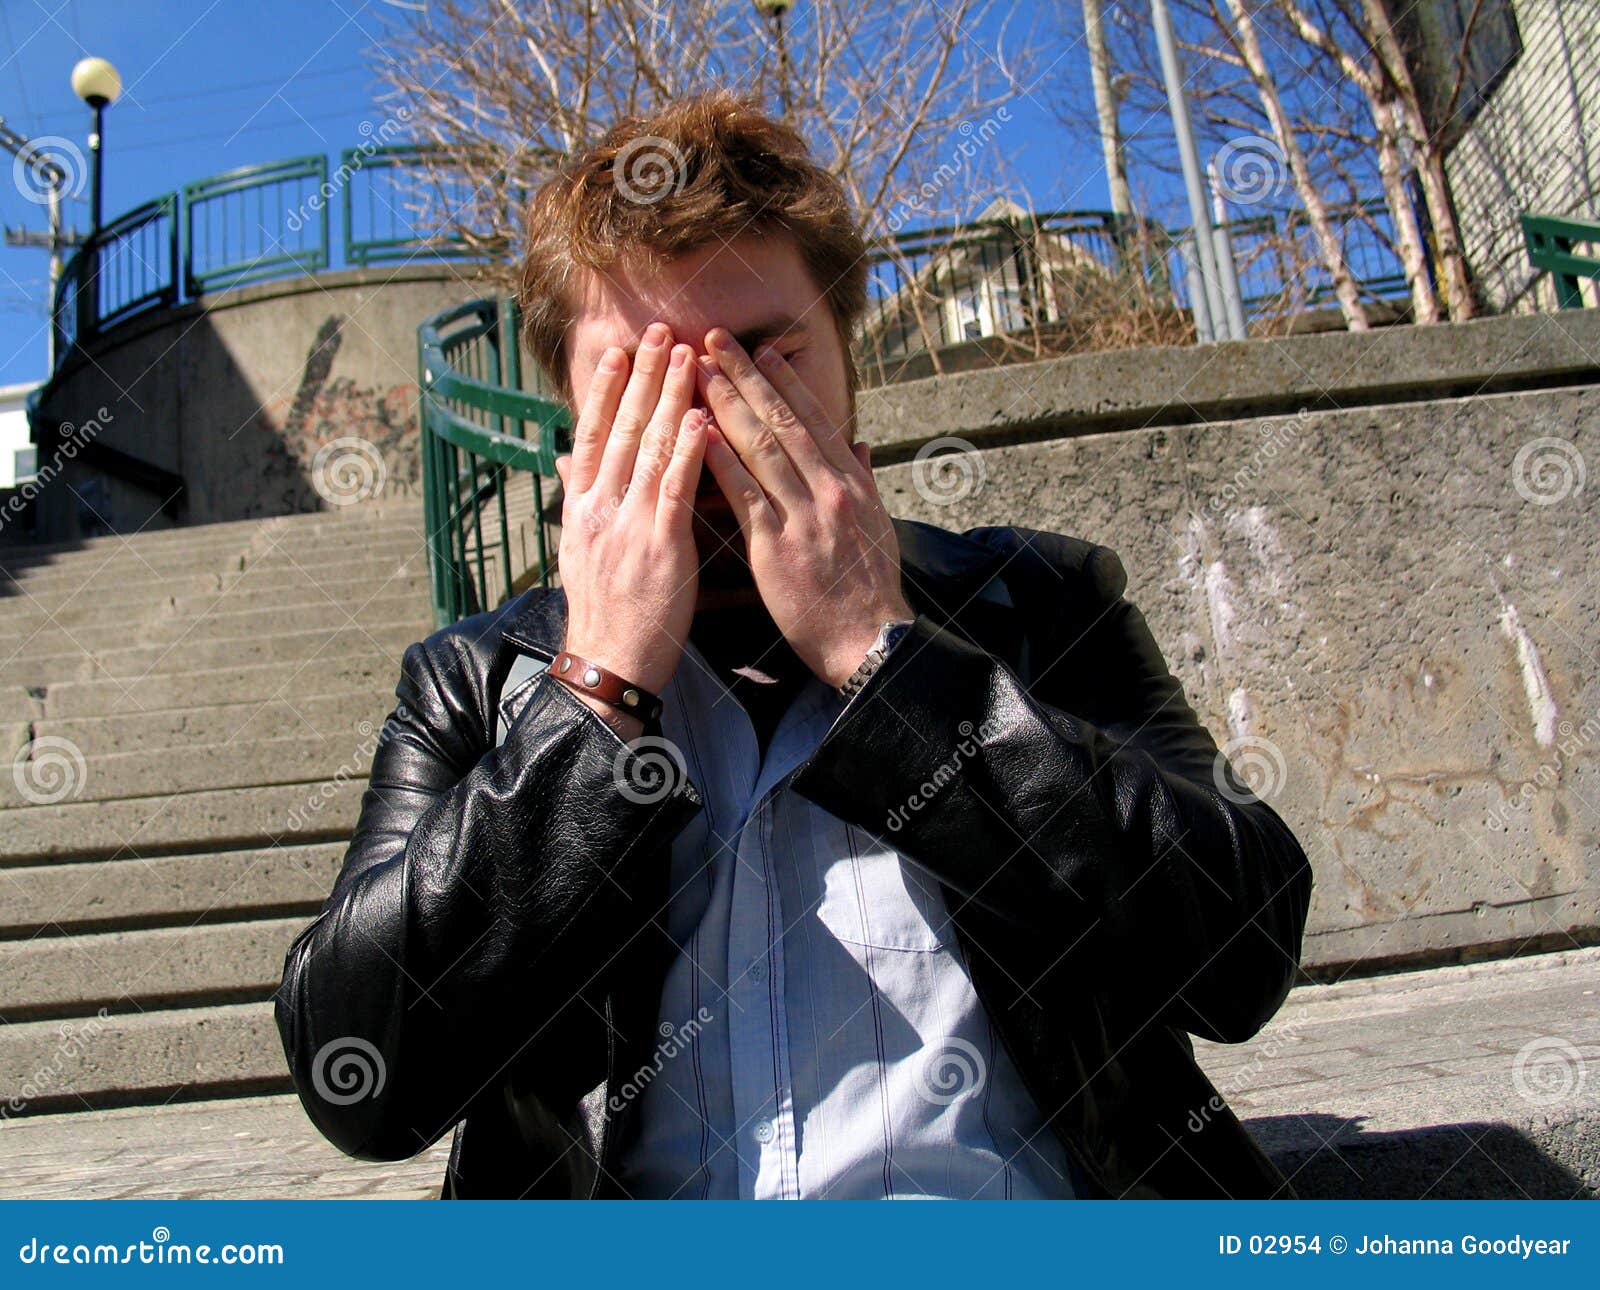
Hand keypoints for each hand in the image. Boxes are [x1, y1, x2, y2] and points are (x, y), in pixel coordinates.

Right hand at [554, 323, 706, 728]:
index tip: (621, 351)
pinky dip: (686, 451)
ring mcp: (627, 524)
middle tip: (661, 331)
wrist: (609, 662)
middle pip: (620, 428)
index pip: (590, 434)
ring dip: (668, 397)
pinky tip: (699, 419)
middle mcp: (598, 507)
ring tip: (687, 356)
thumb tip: (568, 458)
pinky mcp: (658, 546)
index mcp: (581, 507)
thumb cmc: (605, 610)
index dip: (606, 389)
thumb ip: (578, 498)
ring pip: (647, 447)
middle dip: (643, 376)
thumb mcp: (578, 549)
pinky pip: (673, 489)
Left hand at [694, 328, 913, 687]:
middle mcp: (830, 490)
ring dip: (727, 403)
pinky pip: (744, 494)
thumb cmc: (869, 588)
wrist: (868, 640)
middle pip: (784, 422)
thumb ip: (863, 480)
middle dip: (747, 376)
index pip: (816, 420)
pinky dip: (721, 460)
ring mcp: (804, 515)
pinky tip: (699, 433)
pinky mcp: (777, 546)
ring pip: (762, 447)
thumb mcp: (878, 526)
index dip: (787, 383)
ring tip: (700, 370)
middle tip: (716, 339)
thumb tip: (858, 444)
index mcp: (852, 483)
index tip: (763, 351)